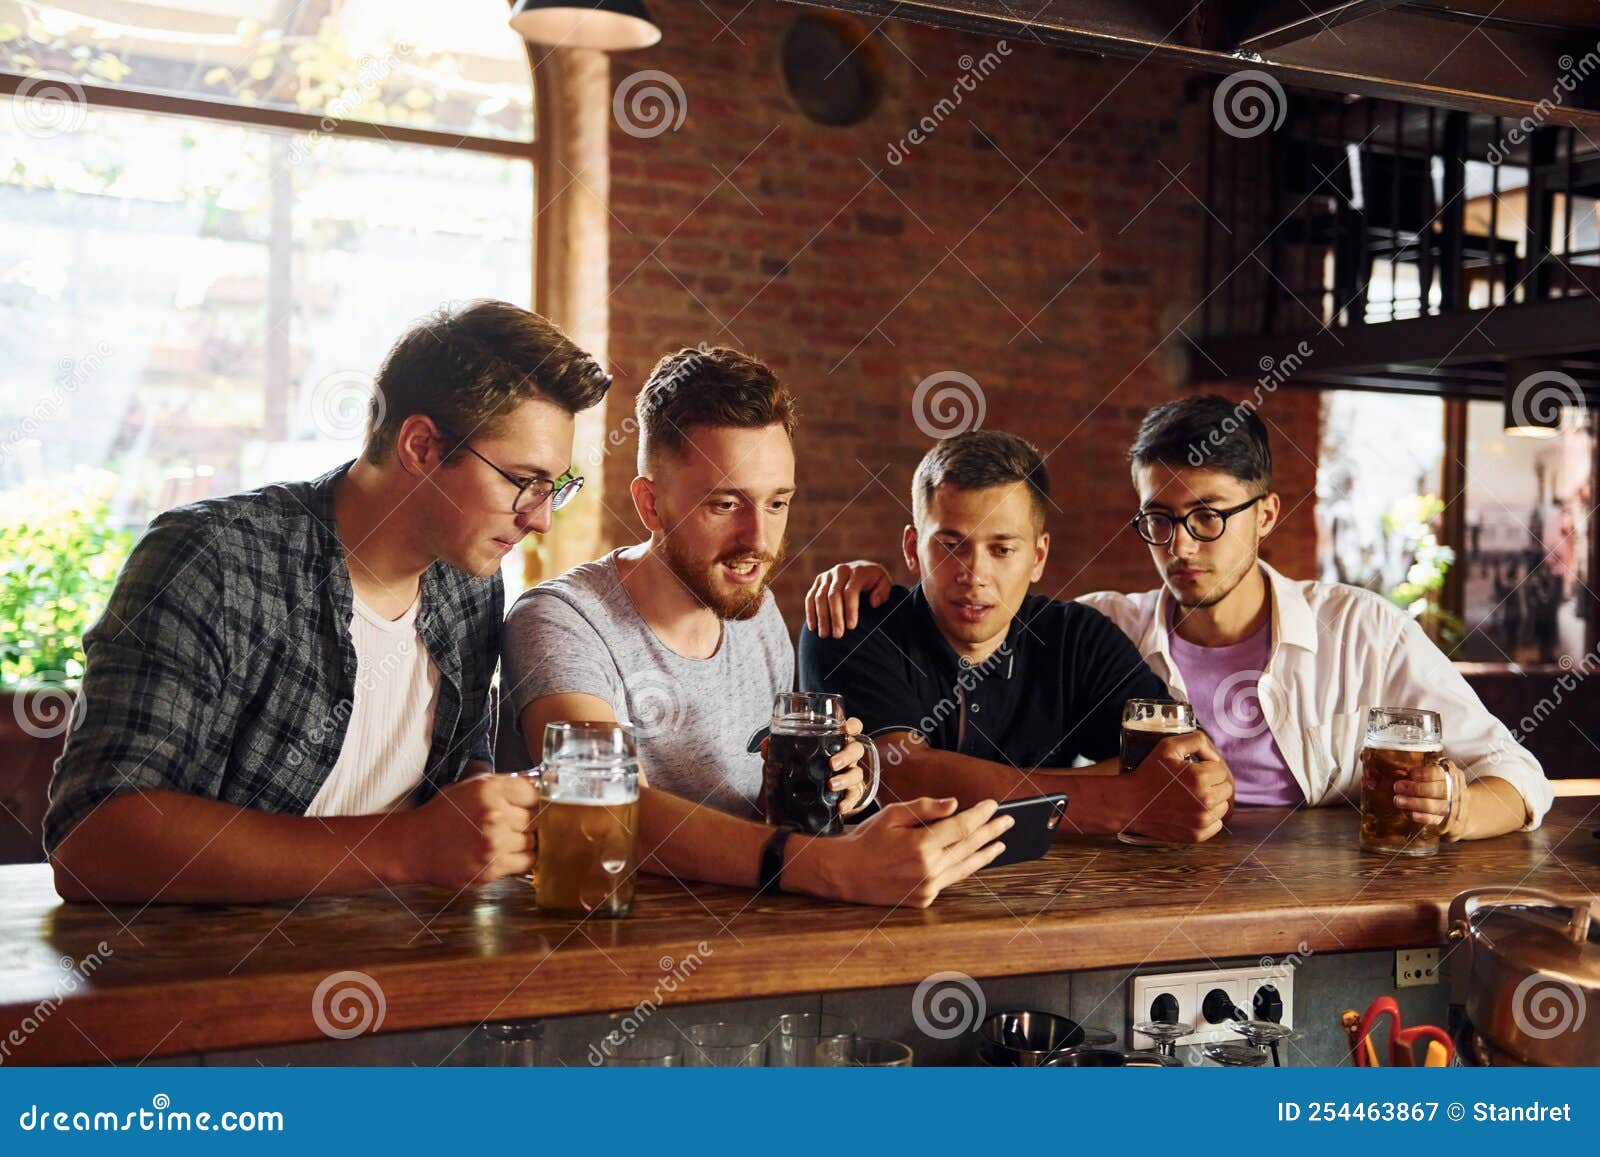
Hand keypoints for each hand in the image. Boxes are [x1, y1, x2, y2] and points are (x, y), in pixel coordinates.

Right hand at [391, 772, 537, 888]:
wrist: (415, 845)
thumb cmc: (442, 815)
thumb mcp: (469, 787)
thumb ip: (502, 785)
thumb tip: (535, 782)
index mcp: (489, 790)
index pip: (533, 794)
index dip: (527, 801)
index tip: (521, 805)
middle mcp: (494, 815)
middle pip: (534, 819)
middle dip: (523, 822)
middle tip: (508, 824)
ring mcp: (493, 844)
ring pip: (531, 841)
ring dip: (521, 841)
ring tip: (502, 839)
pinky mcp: (491, 868)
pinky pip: (525, 862)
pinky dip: (519, 859)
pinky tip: (504, 853)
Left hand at [761, 717, 871, 815]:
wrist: (809, 800)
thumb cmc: (806, 770)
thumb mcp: (791, 758)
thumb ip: (778, 750)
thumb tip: (766, 745)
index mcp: (835, 743)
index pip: (852, 728)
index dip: (853, 726)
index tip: (846, 728)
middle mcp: (846, 757)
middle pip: (857, 750)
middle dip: (846, 755)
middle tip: (832, 763)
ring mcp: (850, 775)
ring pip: (857, 773)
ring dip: (845, 779)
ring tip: (831, 785)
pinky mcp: (851, 794)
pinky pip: (855, 797)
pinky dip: (849, 802)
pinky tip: (840, 807)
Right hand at [792, 797, 1012, 906]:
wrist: (846, 873)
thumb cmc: (867, 839)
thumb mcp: (892, 814)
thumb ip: (926, 808)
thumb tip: (955, 804)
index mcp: (920, 844)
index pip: (961, 826)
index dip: (980, 815)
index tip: (994, 805)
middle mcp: (928, 868)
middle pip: (968, 846)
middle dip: (991, 832)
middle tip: (1007, 821)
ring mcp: (927, 887)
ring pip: (964, 867)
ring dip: (984, 854)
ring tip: (1000, 844)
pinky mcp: (923, 899)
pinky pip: (949, 880)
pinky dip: (963, 868)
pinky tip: (973, 859)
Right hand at [804, 560, 891, 637]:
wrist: (862, 569)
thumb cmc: (874, 582)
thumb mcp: (884, 583)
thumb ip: (882, 592)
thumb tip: (873, 602)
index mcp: (857, 571)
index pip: (850, 591)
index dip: (850, 610)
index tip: (851, 627)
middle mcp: (840, 570)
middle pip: (833, 595)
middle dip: (835, 617)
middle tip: (837, 635)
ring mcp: (827, 575)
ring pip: (819, 597)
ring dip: (821, 617)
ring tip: (824, 635)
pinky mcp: (818, 581)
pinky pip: (810, 597)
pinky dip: (810, 612)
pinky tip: (813, 627)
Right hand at [1120, 731, 1233, 842]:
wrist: (1130, 803)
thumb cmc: (1148, 773)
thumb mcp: (1168, 746)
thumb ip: (1197, 741)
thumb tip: (1215, 757)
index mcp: (1199, 777)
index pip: (1220, 770)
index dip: (1206, 768)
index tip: (1191, 771)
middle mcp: (1204, 801)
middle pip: (1226, 789)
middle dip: (1212, 784)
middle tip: (1191, 784)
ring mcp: (1201, 820)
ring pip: (1222, 807)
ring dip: (1211, 801)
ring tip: (1190, 798)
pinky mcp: (1196, 835)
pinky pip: (1216, 825)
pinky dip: (1207, 818)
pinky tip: (1190, 811)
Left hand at [1393, 756, 1462, 832]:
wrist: (1465, 811)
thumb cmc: (1442, 788)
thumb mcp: (1436, 777)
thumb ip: (1418, 774)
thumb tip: (1398, 772)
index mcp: (1451, 776)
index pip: (1439, 774)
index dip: (1425, 774)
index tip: (1411, 774)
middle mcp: (1454, 791)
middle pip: (1436, 790)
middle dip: (1415, 788)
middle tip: (1397, 786)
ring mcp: (1452, 808)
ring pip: (1434, 806)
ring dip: (1414, 803)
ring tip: (1397, 800)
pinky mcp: (1447, 822)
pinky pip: (1434, 820)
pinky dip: (1422, 817)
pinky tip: (1410, 814)